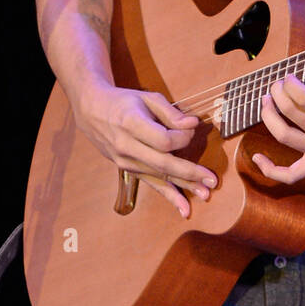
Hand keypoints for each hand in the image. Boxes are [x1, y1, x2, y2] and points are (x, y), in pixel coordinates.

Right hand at [72, 81, 217, 217]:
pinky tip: (184, 208)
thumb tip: (193, 124)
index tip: (192, 127)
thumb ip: (171, 112)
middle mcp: (126, 146)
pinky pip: (151, 184)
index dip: (183, 137)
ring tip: (206, 194)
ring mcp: (125, 161)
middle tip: (212, 180)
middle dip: (190, 173)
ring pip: (159, 177)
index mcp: (130, 124)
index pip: (163, 140)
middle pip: (163, 163)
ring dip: (184, 187)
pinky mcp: (127, 169)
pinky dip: (169, 196)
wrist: (92, 110)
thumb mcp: (147, 98)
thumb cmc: (124, 101)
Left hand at [252, 75, 304, 185]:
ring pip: (283, 136)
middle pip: (289, 113)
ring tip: (266, 102)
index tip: (290, 76)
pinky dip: (269, 169)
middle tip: (276, 84)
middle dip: (277, 93)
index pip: (304, 98)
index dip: (290, 83)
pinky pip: (289, 174)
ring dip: (269, 117)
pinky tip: (257, 156)